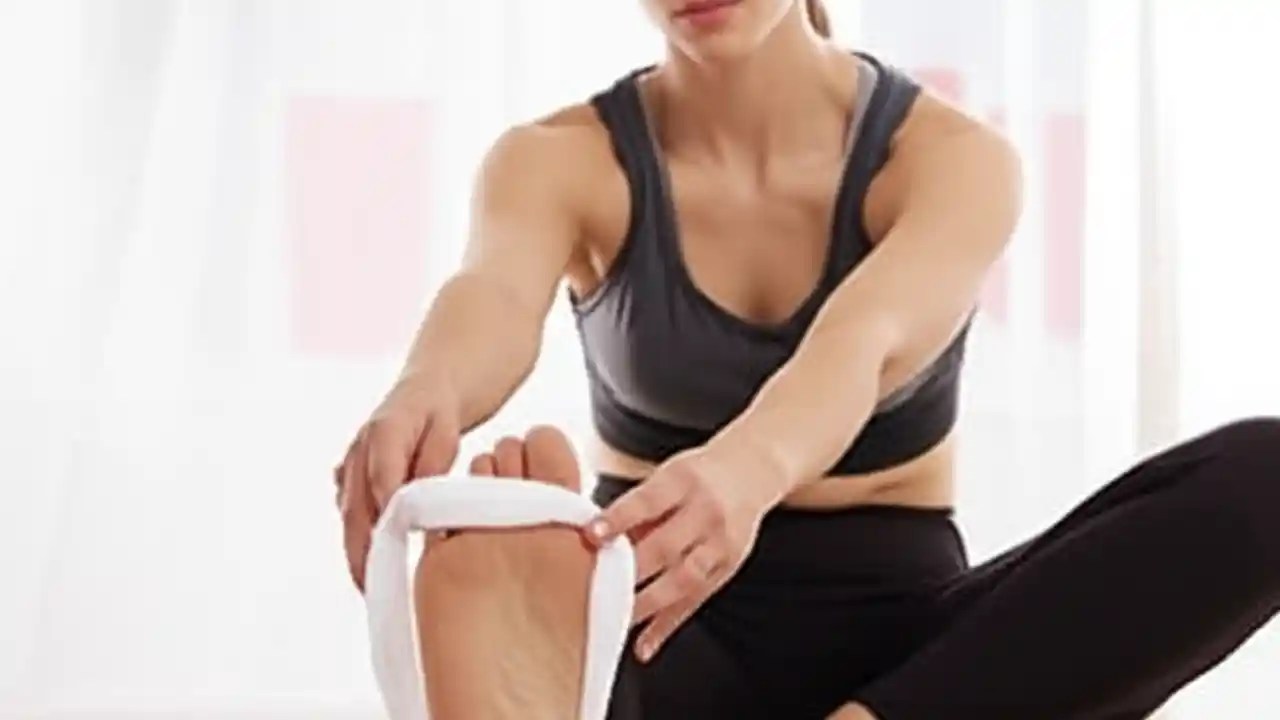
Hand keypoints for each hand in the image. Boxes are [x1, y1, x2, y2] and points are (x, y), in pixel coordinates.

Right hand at [336, 369, 460, 590]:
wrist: (425, 391)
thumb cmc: (440, 413)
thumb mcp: (447, 429)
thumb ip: (432, 460)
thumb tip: (419, 497)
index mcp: (383, 431)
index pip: (382, 481)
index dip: (386, 518)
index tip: (393, 553)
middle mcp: (359, 449)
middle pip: (356, 506)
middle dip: (361, 550)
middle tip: (374, 588)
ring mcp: (351, 464)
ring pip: (348, 515)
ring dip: (355, 551)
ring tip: (370, 590)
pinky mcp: (350, 478)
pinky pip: (350, 512)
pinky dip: (357, 540)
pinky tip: (369, 570)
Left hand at [583, 441, 785, 661]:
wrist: (750, 472)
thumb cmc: (694, 477)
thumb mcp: (667, 477)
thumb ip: (636, 507)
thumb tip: (593, 539)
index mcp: (684, 481)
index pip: (648, 501)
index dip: (619, 519)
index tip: (591, 535)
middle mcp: (706, 512)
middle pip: (667, 546)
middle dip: (630, 570)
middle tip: (594, 588)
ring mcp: (720, 544)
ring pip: (683, 579)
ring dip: (648, 604)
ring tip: (616, 621)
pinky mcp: (726, 569)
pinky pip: (694, 601)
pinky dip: (667, 625)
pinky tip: (644, 644)